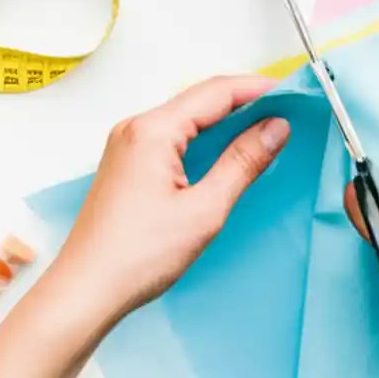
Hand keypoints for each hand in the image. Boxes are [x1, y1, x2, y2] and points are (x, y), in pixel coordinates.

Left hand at [55, 75, 290, 316]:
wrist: (87, 288)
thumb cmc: (137, 255)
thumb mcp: (204, 209)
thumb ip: (242, 162)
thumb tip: (275, 127)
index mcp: (152, 130)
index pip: (215, 92)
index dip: (257, 88)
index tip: (291, 92)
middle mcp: (135, 128)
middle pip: (199, 99)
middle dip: (243, 101)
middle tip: (285, 109)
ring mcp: (127, 145)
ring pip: (185, 117)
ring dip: (224, 119)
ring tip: (264, 127)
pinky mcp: (126, 163)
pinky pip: (171, 136)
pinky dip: (203, 138)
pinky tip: (225, 150)